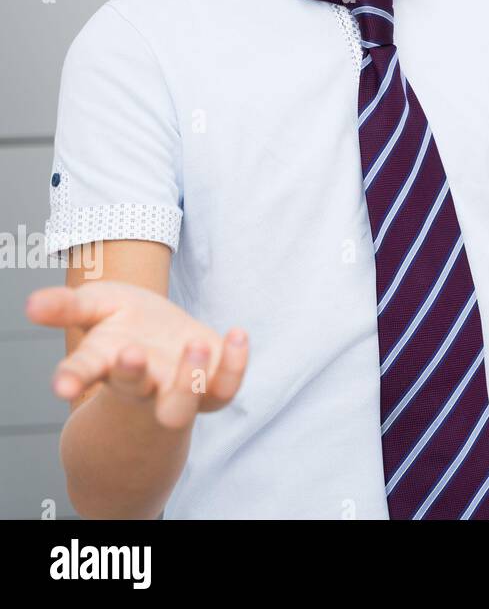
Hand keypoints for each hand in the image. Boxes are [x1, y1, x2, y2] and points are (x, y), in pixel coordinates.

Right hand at [26, 280, 248, 429]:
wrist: (161, 342)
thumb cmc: (121, 324)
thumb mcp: (94, 304)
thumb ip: (66, 305)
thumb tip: (32, 303)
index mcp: (104, 362)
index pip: (81, 373)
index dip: (71, 379)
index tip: (62, 385)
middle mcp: (140, 383)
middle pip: (134, 391)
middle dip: (133, 376)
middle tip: (132, 352)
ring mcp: (176, 389)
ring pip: (181, 404)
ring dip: (188, 379)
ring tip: (195, 346)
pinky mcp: (210, 387)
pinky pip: (224, 388)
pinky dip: (234, 365)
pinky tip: (236, 334)